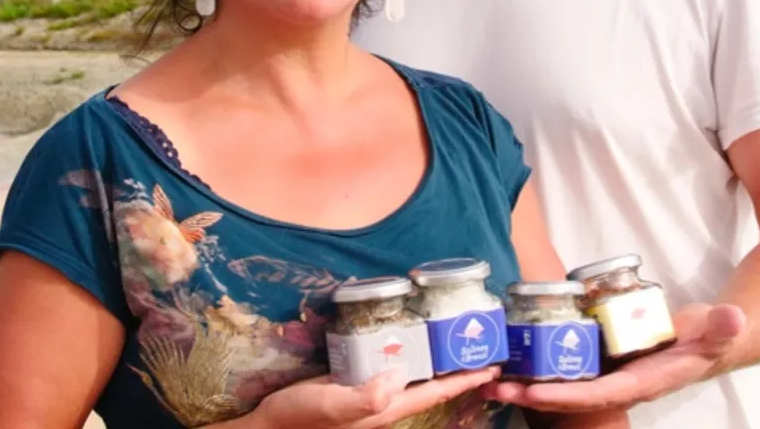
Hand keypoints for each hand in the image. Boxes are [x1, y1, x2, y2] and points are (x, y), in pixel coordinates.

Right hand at [240, 366, 499, 428]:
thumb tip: (400, 376)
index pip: (433, 393)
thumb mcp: (330, 405)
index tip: (492, 366)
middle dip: (456, 367)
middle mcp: (383, 402)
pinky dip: (406, 355)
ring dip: (435, 360)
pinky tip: (407, 340)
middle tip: (480, 344)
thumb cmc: (298, 417)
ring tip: (455, 339)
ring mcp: (369, 394)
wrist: (267, 425)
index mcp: (385, 408)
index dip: (464, 380)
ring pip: (412, 376)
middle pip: (429, 384)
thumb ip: (365, 396)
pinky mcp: (353, 383)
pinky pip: (389, 368)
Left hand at [480, 303, 745, 412]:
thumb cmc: (713, 337)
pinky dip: (539, 364)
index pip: (598, 394)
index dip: (564, 395)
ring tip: (487, 374)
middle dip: (530, 393)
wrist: (712, 340)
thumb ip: (723, 326)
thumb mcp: (720, 330)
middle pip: (569, 395)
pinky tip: (510, 355)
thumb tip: (733, 318)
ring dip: (525, 381)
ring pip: (562, 382)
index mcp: (643, 382)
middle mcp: (621, 383)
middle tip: (492, 384)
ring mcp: (610, 372)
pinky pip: (567, 366)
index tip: (532, 392)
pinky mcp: (603, 359)